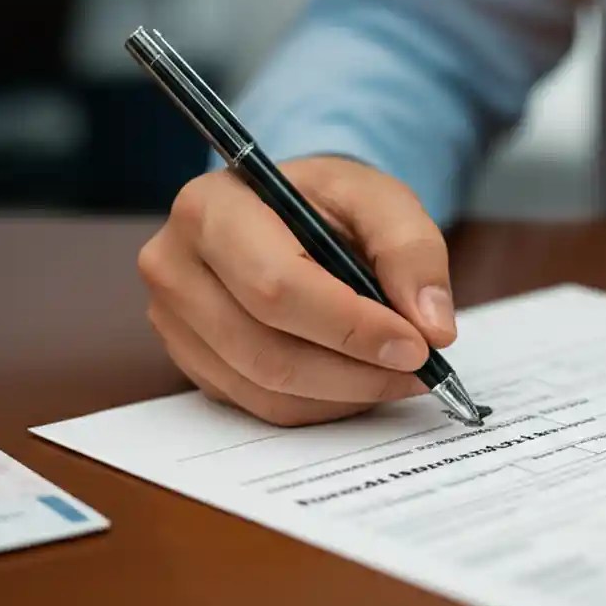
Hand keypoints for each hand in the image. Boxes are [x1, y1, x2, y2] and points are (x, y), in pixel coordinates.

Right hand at [139, 156, 454, 425]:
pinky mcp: (191, 362)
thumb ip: (413, 253)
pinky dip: (322, 403)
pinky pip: (260, 405)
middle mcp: (174, 266)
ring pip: (265, 387)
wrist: (288, 212)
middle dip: (355, 370)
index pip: (277, 287)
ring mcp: (173, 322)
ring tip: (398, 375)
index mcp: (211, 208)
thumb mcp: (381, 201)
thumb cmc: (329, 203)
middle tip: (418, 370)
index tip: (416, 346)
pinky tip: (359, 379)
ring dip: (345, 394)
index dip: (352, 327)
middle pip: (266, 349)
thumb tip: (432, 326)